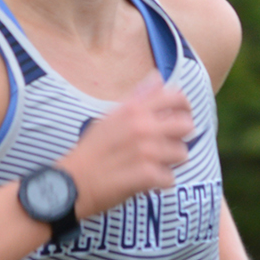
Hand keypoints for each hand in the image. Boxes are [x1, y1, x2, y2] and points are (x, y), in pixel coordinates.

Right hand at [58, 74, 194, 216]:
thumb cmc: (92, 149)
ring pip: (181, 154)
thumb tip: (157, 77)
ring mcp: (146, 152)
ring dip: (170, 161)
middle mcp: (142, 127)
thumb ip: (138, 97)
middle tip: (169, 145)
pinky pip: (170, 178)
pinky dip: (160, 182)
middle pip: (186, 126)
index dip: (185, 106)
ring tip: (154, 165)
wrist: (73, 181)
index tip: (182, 115)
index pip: (175, 98)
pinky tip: (146, 181)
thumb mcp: (111, 117)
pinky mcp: (147, 175)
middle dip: (180, 137)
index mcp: (133, 110)